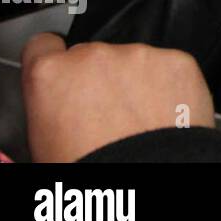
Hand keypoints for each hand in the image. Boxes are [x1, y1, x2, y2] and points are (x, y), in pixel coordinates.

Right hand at [22, 34, 214, 162]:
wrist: (147, 174)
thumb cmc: (94, 168)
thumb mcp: (46, 142)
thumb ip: (51, 105)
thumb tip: (58, 106)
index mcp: (51, 75)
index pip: (43, 47)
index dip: (54, 63)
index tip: (62, 74)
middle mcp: (94, 57)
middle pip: (93, 57)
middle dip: (100, 80)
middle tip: (107, 117)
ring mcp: (139, 56)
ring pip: (134, 63)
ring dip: (136, 83)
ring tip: (140, 122)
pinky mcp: (177, 62)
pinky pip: (169, 69)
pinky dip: (170, 87)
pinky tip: (165, 116)